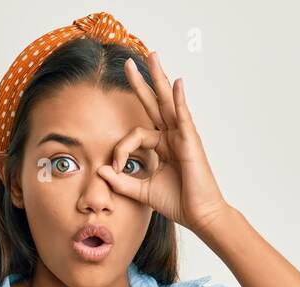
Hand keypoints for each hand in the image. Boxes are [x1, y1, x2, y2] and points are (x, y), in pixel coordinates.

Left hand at [97, 50, 231, 234]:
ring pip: (168, 102)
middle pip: (154, 103)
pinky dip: (180, 101)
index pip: (134, 135)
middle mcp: (172, 137)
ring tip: (152, 57)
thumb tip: (100, 170)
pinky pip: (184, 117)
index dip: (120, 149)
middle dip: (142, 82)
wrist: (199, 216)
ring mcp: (182, 137)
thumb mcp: (141, 191)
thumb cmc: (177, 202)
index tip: (114, 168)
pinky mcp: (191, 143)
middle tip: (129, 62)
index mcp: (161, 146)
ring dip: (159, 79)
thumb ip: (121, 181)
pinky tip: (177, 84)